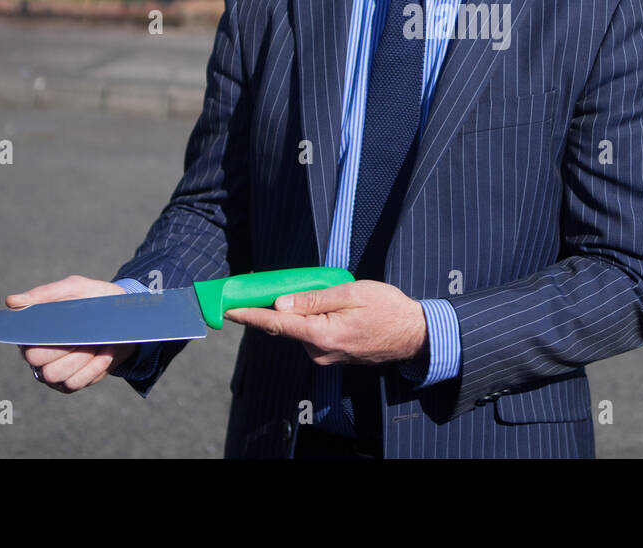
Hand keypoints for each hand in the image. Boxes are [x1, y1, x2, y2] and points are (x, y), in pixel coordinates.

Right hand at [6, 275, 137, 392]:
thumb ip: (45, 294)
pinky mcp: (72, 383)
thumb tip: (11, 301)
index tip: (69, 326)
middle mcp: (38, 355)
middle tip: (85, 334)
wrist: (127, 319)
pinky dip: (92, 368)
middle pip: (39, 362)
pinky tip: (104, 354)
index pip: (27, 344)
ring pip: (55, 375)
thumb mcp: (74, 289)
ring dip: (80, 358)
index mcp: (33, 332)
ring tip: (97, 343)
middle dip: (64, 348)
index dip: (47, 337)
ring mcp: (54, 371)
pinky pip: (75, 383)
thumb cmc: (95, 300)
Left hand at [225, 280, 427, 365]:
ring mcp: (326, 357)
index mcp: (322, 334)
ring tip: (339, 299)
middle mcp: (319, 351)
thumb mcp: (351, 294)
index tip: (228, 310)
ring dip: (307, 312)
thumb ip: (314, 299)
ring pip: (303, 329)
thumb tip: (280, 305)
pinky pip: (315, 335)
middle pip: (288, 325)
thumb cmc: (387, 308)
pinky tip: (339, 311)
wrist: (414, 334)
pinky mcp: (333, 356)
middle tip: (295, 285)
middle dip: (284, 305)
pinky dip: (317, 321)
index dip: (250, 315)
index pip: (277, 324)